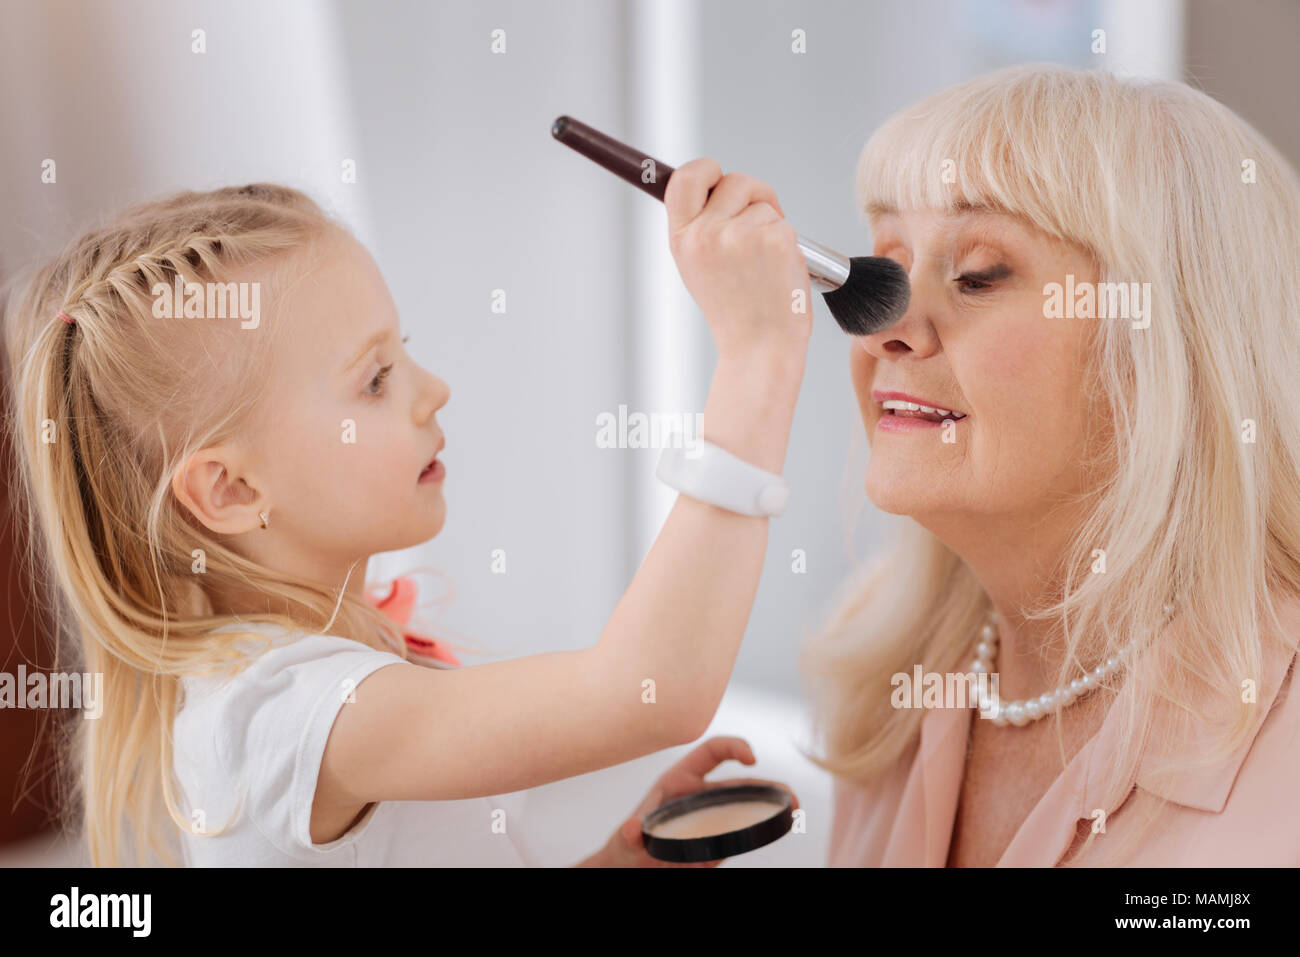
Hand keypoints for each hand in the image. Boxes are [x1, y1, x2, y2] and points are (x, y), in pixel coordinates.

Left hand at [581, 736, 799, 867]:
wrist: (632, 868)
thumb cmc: (627, 847)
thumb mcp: (625, 841)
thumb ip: (629, 835)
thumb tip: (632, 829)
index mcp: (680, 781)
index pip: (711, 752)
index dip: (733, 747)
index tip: (752, 760)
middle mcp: (701, 795)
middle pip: (741, 783)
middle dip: (769, 786)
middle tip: (792, 799)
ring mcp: (713, 818)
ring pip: (748, 806)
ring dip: (773, 806)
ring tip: (793, 812)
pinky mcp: (719, 839)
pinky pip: (742, 832)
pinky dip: (760, 831)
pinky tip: (774, 832)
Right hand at [664, 159, 813, 367]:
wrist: (760, 348)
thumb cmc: (736, 311)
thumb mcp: (699, 268)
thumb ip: (701, 228)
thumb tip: (715, 188)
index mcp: (682, 239)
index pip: (684, 178)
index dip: (705, 170)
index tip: (718, 179)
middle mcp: (706, 234)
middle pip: (734, 179)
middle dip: (752, 193)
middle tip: (758, 220)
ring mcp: (740, 235)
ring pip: (763, 203)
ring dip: (772, 223)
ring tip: (765, 263)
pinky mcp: (775, 239)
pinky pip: (785, 223)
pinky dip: (788, 243)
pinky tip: (779, 271)